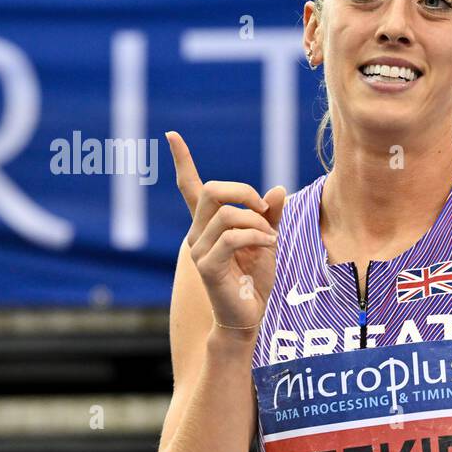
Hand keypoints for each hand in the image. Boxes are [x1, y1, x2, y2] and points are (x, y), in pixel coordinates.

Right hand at [169, 131, 286, 330]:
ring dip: (258, 222)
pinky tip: (270, 246)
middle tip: (265, 209)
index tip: (172, 135)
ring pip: (228, 215)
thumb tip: (278, 189)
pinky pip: (232, 237)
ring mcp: (199, 250)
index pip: (190, 188)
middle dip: (245, 192)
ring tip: (270, 239)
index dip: (183, 161)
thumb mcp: (266, 240)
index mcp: (208, 225)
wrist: (248, 315)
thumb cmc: (255, 279)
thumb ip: (270, 216)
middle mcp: (197, 233)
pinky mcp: (207, 267)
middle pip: (214, 191)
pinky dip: (257, 237)